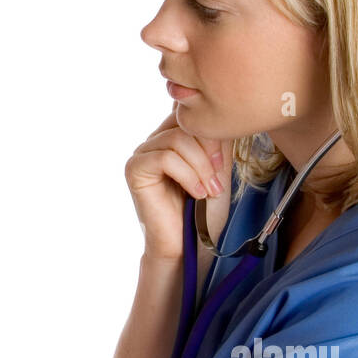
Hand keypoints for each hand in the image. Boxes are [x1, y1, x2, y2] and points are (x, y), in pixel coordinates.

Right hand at [125, 109, 229, 259]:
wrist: (190, 245)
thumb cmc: (203, 211)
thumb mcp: (218, 168)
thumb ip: (217, 140)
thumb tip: (219, 114)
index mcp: (173, 136)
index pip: (191, 112)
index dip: (212, 132)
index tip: (222, 164)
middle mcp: (155, 140)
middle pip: (185, 122)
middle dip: (209, 150)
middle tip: (218, 180)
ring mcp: (143, 153)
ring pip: (177, 139)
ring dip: (200, 166)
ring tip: (209, 190)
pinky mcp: (135, 169)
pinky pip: (165, 158)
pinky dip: (187, 175)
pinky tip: (195, 193)